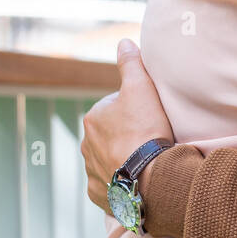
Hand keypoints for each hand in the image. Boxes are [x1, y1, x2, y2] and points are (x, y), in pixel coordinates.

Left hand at [81, 38, 173, 212]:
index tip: (150, 118)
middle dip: (126, 137)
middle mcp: (86, 146)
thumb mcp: (141, 87)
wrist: (150, 176)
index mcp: (92, 118)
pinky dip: (121, 183)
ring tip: (146, 162)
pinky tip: (137, 181)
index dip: (135, 111)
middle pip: (110, 136)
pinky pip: (110, 186)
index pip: (114, 108)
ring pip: (109, 161)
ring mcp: (91, 172)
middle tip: (150, 140)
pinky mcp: (100, 195)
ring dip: (123, 160)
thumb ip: (131, 63)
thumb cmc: (146, 128)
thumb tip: (123, 42)